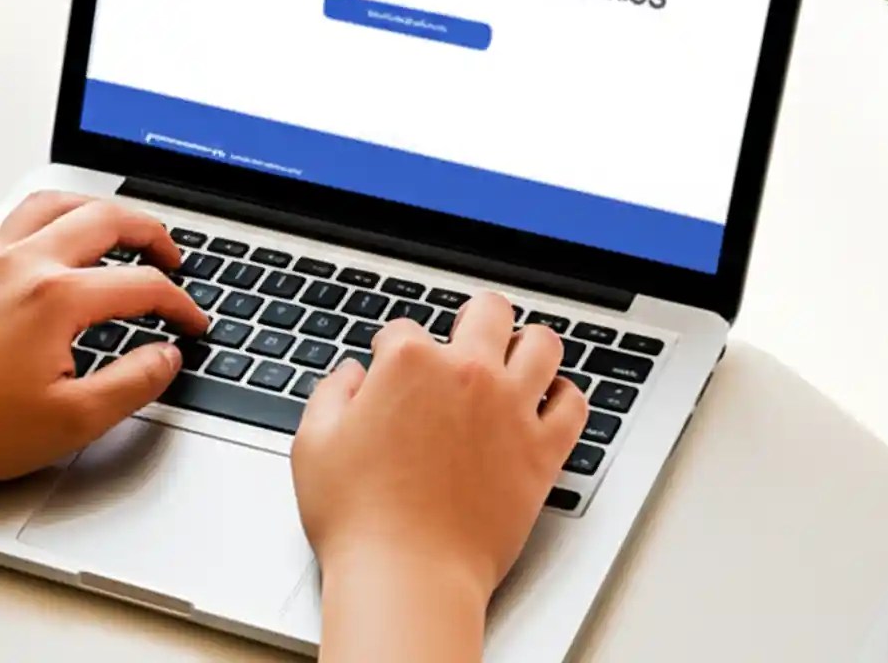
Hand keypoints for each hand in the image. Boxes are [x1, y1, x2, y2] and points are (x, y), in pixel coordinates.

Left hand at [0, 191, 207, 480]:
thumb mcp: (72, 422)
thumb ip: (134, 383)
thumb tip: (167, 357)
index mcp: (55, 298)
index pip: (144, 286)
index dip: (181, 306)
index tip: (191, 325)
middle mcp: (19, 264)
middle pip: (105, 219)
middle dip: (151, 233)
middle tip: (172, 257)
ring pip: (53, 204)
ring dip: (98, 212)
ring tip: (121, 232)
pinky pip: (12, 221)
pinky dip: (48, 221)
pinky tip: (56, 245)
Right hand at [292, 292, 587, 660]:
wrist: (409, 575)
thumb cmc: (359, 518)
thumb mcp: (313, 445)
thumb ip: (331, 394)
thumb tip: (352, 375)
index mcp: (410, 364)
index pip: (405, 330)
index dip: (393, 349)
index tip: (392, 370)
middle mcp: (468, 374)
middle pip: (489, 311)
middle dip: (475, 316)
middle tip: (470, 330)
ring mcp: (512, 409)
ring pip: (542, 344)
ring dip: (528, 344)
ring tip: (517, 355)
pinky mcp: (543, 449)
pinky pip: (573, 403)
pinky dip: (564, 396)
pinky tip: (548, 401)